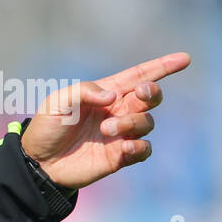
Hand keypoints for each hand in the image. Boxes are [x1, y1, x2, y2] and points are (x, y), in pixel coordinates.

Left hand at [21, 51, 190, 189]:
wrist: (37, 162)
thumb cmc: (47, 128)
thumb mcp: (58, 102)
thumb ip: (84, 91)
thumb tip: (113, 97)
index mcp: (105, 93)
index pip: (139, 77)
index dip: (162, 67)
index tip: (183, 59)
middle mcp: (117, 112)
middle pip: (150, 97)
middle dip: (152, 92)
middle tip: (140, 93)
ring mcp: (120, 134)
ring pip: (146, 122)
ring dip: (132, 122)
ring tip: (106, 130)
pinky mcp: (119, 156)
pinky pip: (143, 149)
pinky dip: (140, 146)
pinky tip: (125, 146)